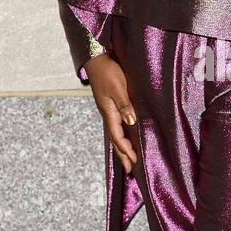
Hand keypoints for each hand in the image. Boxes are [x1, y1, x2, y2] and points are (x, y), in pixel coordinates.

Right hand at [83, 52, 138, 174]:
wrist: (96, 59)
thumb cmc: (108, 72)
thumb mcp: (118, 88)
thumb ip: (124, 105)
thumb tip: (131, 122)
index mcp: (109, 112)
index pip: (118, 136)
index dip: (126, 150)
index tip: (134, 162)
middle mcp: (107, 114)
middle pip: (115, 139)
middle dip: (123, 155)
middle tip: (130, 171)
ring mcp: (108, 110)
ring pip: (115, 133)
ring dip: (121, 147)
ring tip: (127, 158)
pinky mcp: (110, 104)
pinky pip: (115, 125)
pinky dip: (120, 135)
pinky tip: (125, 136)